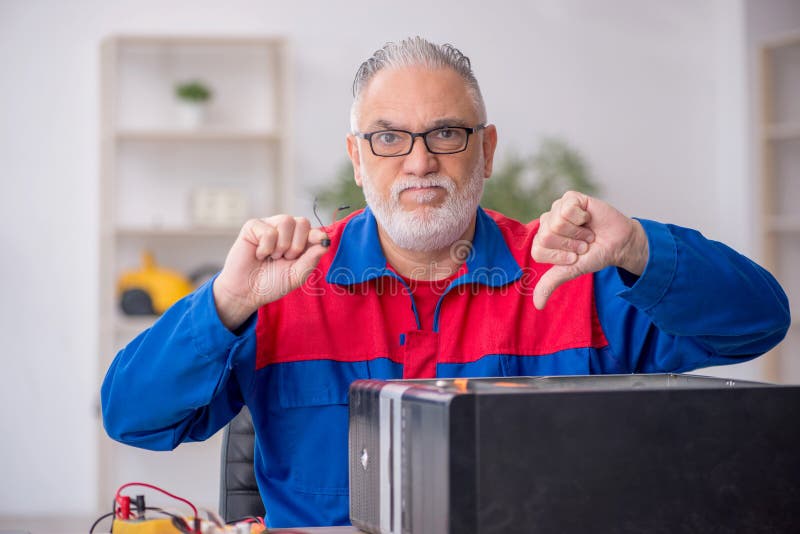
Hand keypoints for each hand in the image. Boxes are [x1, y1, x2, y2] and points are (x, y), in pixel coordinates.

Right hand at [212, 215, 328, 330]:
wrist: (247, 292)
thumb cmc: (272, 284)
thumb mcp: (296, 275)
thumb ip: (311, 259)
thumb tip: (326, 243)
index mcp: (299, 241)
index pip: (313, 230)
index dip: (318, 234)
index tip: (322, 240)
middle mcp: (285, 231)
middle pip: (302, 222)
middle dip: (297, 244)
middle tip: (286, 259)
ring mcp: (269, 226)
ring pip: (286, 221)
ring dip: (281, 246)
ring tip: (273, 257)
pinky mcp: (253, 226)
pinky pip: (268, 230)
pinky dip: (266, 247)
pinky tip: (259, 254)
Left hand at [531, 191, 648, 309]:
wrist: (619, 243)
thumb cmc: (594, 255)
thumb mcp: (571, 271)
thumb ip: (551, 283)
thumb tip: (538, 305)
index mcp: (542, 241)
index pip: (539, 250)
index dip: (560, 257)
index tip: (574, 257)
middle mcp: (546, 223)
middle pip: (547, 236)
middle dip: (571, 244)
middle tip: (583, 244)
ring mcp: (557, 209)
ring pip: (557, 223)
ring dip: (578, 232)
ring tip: (587, 232)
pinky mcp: (570, 198)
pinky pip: (567, 208)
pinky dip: (582, 218)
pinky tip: (588, 218)